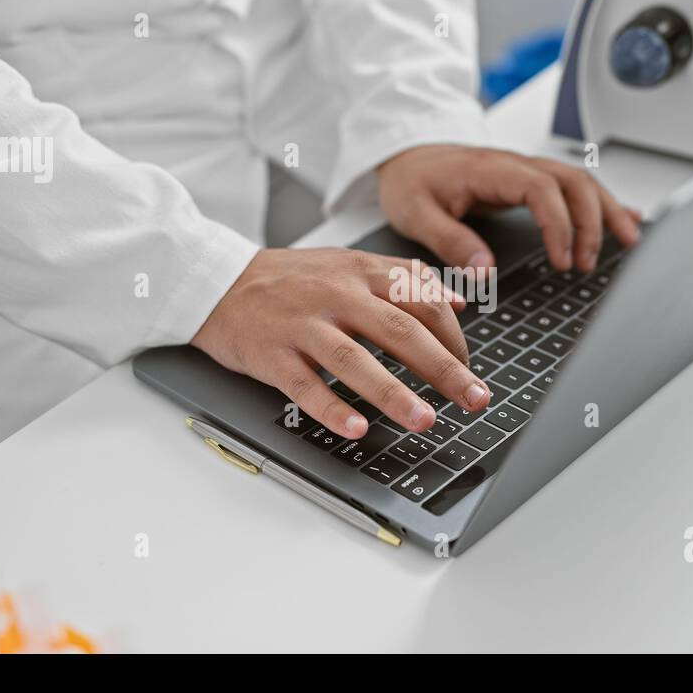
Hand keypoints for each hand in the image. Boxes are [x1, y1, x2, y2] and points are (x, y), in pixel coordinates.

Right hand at [190, 248, 490, 439]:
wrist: (219, 281)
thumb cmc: (291, 279)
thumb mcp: (351, 264)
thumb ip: (405, 278)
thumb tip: (457, 301)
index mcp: (362, 273)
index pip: (422, 303)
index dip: (454, 338)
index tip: (471, 368)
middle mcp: (337, 296)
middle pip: (400, 332)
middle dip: (444, 369)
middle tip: (473, 398)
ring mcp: (304, 326)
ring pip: (355, 360)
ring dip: (394, 393)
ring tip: (425, 420)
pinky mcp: (273, 355)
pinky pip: (305, 386)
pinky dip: (331, 408)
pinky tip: (356, 429)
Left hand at [377, 145, 642, 271]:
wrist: (406, 156)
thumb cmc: (411, 181)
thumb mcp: (416, 214)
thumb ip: (449, 241)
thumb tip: (484, 270)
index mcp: (491, 170)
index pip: (542, 190)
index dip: (559, 225)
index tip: (563, 261)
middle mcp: (516, 165)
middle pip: (574, 182)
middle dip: (593, 221)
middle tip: (589, 263)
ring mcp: (526, 171)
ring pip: (581, 182)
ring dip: (607, 211)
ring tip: (627, 242)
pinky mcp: (530, 180)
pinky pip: (575, 186)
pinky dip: (603, 203)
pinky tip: (626, 219)